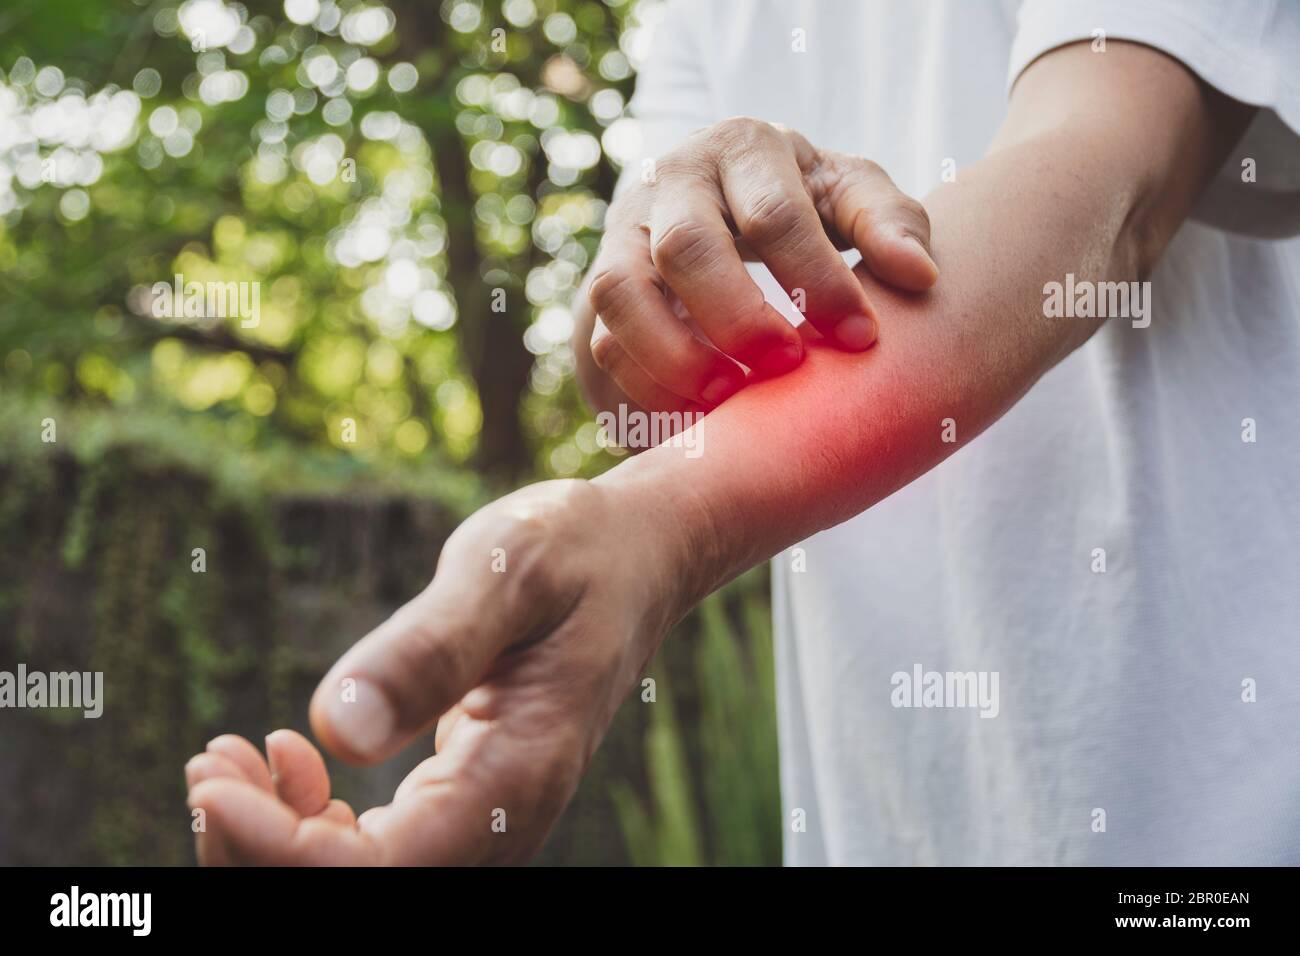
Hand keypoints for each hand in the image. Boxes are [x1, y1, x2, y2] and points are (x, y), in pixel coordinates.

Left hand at [185, 478, 694, 864]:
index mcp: (517, 776)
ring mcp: (484, 817)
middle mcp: (502, 821)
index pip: (380, 871)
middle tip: (207, 766)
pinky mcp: (463, 799)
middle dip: (259, 853)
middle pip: (361, 892)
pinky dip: (307, 820)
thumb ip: (430, 650)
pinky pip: (374, 848)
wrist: (636, 556)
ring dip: (274, 840)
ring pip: (362, 877)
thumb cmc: (577, 549)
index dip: (278, 850)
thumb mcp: (508, 572)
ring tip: (226, 759)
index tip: (213, 777)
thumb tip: (333, 731)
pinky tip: (284, 753)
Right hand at [582, 117, 937, 413]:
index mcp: (740, 148)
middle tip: (788, 367)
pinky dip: (646, 389)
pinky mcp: (595, 295)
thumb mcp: (847, 195)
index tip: (862, 339)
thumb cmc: (798, 202)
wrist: (712, 201)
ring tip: (731, 401)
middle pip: (684, 249)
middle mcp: (668, 182)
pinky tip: (700, 418)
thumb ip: (887, 223)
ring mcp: (619, 237)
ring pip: (618, 294)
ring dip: (674, 358)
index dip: (819, 282)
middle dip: (739, 320)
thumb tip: (920, 276)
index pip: (774, 215)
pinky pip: (602, 345)